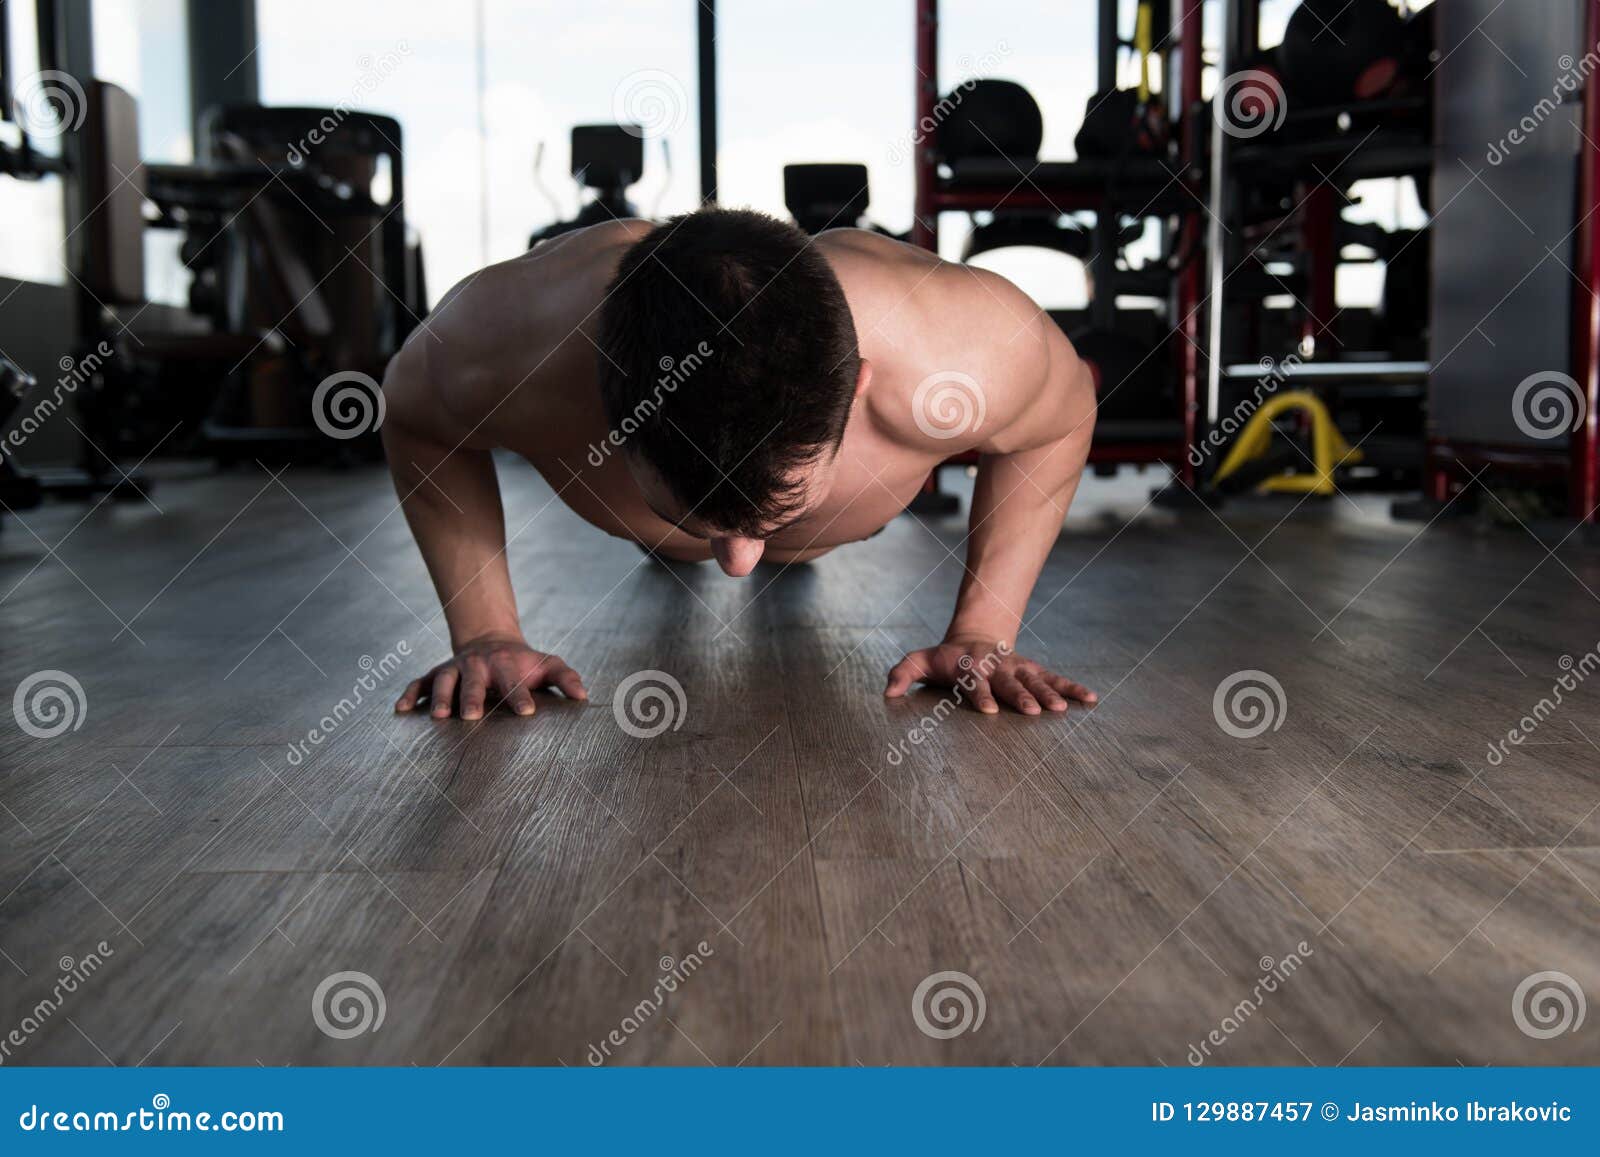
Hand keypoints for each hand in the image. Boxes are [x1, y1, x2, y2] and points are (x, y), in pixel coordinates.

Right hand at [395, 634, 586, 719]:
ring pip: (444, 681)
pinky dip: (409, 695)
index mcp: (505, 665)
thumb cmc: (523, 663)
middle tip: (471, 717)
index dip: (520, 697)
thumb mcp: (547, 665)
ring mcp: (454, 669)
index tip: (527, 713)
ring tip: (439, 716)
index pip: (514, 683)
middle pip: (474, 681)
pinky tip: (400, 710)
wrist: (491, 641)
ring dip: (440, 697)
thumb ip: (565, 678)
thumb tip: (583, 696)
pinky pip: (419, 683)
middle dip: (472, 698)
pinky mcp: (435, 674)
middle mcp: (477, 666)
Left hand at [884, 637, 1096, 715]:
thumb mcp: (920, 661)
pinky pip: (1056, 679)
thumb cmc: (946, 658)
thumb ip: (903, 673)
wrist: (975, 637)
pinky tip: (1090, 698)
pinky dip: (1073, 687)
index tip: (989, 710)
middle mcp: (997, 666)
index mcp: (970, 666)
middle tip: (1032, 711)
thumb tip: (888, 693)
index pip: (974, 681)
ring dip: (1048, 694)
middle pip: (1009, 682)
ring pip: (1035, 680)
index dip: (981, 694)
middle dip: (1020, 696)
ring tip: (1061, 709)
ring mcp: (1018, 668)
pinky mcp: (1034, 671)